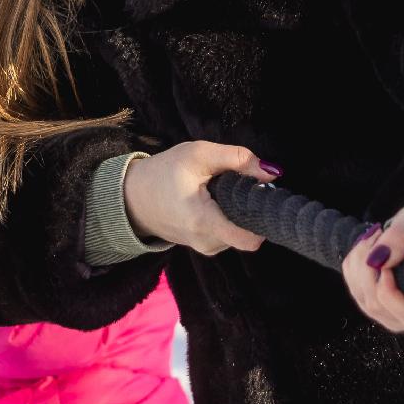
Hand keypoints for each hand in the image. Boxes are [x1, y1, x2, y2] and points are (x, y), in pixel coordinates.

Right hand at [122, 142, 271, 255]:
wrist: (132, 197)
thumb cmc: (162, 173)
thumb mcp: (198, 155)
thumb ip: (237, 159)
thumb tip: (272, 172)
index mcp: (204, 223)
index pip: (250, 239)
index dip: (263, 217)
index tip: (262, 196)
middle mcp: (207, 243)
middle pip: (249, 232)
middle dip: (251, 209)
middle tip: (239, 185)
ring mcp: (205, 248)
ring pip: (241, 233)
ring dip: (239, 213)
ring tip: (222, 192)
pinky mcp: (204, 246)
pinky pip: (229, 234)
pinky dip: (230, 218)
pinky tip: (216, 202)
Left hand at [342, 202, 403, 334]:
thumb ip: (403, 239)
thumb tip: (376, 260)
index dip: (389, 289)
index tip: (386, 255)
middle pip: (378, 306)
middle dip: (368, 269)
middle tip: (378, 237)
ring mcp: (395, 317)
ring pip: (364, 299)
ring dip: (360, 265)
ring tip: (375, 238)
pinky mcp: (378, 308)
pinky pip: (356, 292)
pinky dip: (354, 267)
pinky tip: (367, 247)